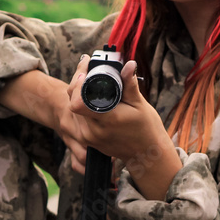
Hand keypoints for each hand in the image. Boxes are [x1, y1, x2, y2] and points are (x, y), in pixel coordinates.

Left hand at [66, 56, 180, 199]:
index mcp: (107, 120)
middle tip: (86, 67)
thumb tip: (128, 64)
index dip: (78, 82)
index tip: (86, 68)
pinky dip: (81, 103)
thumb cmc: (146, 129)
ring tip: (87, 76)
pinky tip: (88, 93)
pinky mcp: (87, 139)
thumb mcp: (140, 105)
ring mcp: (88, 137)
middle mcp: (93, 130)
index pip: (78, 101)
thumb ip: (130, 85)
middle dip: (77, 81)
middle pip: (73, 101)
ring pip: (73, 108)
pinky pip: (78, 117)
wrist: (146, 155)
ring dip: (77, 91)